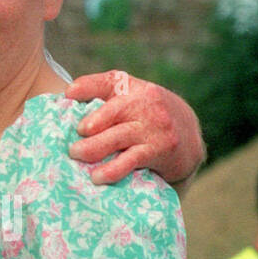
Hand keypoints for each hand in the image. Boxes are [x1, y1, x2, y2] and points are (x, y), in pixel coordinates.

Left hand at [66, 71, 204, 185]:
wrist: (189, 140)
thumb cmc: (146, 116)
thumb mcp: (129, 97)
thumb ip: (100, 90)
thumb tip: (68, 93)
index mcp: (134, 88)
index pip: (109, 82)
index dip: (87, 87)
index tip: (68, 96)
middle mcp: (147, 104)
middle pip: (112, 112)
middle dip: (89, 126)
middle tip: (70, 138)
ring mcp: (154, 127)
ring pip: (118, 137)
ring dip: (94, 148)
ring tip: (76, 155)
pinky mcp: (160, 149)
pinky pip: (131, 160)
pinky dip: (112, 169)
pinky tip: (97, 176)